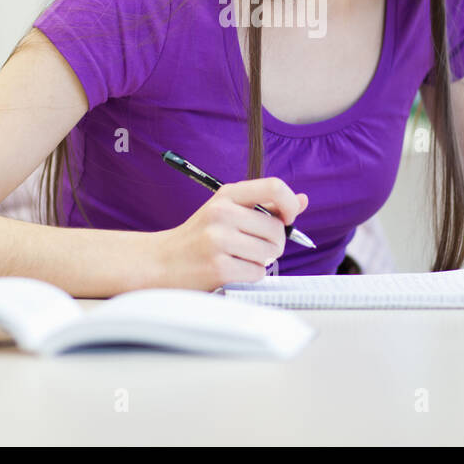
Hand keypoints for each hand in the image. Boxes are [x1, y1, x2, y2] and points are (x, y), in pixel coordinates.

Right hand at [154, 177, 307, 290]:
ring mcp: (218, 240)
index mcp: (227, 195)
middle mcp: (222, 213)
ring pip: (270, 253)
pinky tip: (231, 270)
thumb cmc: (199, 236)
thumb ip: (265, 205)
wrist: (161, 261)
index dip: (290, 204)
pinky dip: (250, 275)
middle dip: (274, 243)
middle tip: (254, 246)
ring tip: (239, 258)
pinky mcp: (218, 267)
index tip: (288, 218)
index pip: (274, 187)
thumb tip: (302, 201)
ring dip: (261, 261)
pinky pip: (257, 273)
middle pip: (276, 229)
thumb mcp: (227, 211)